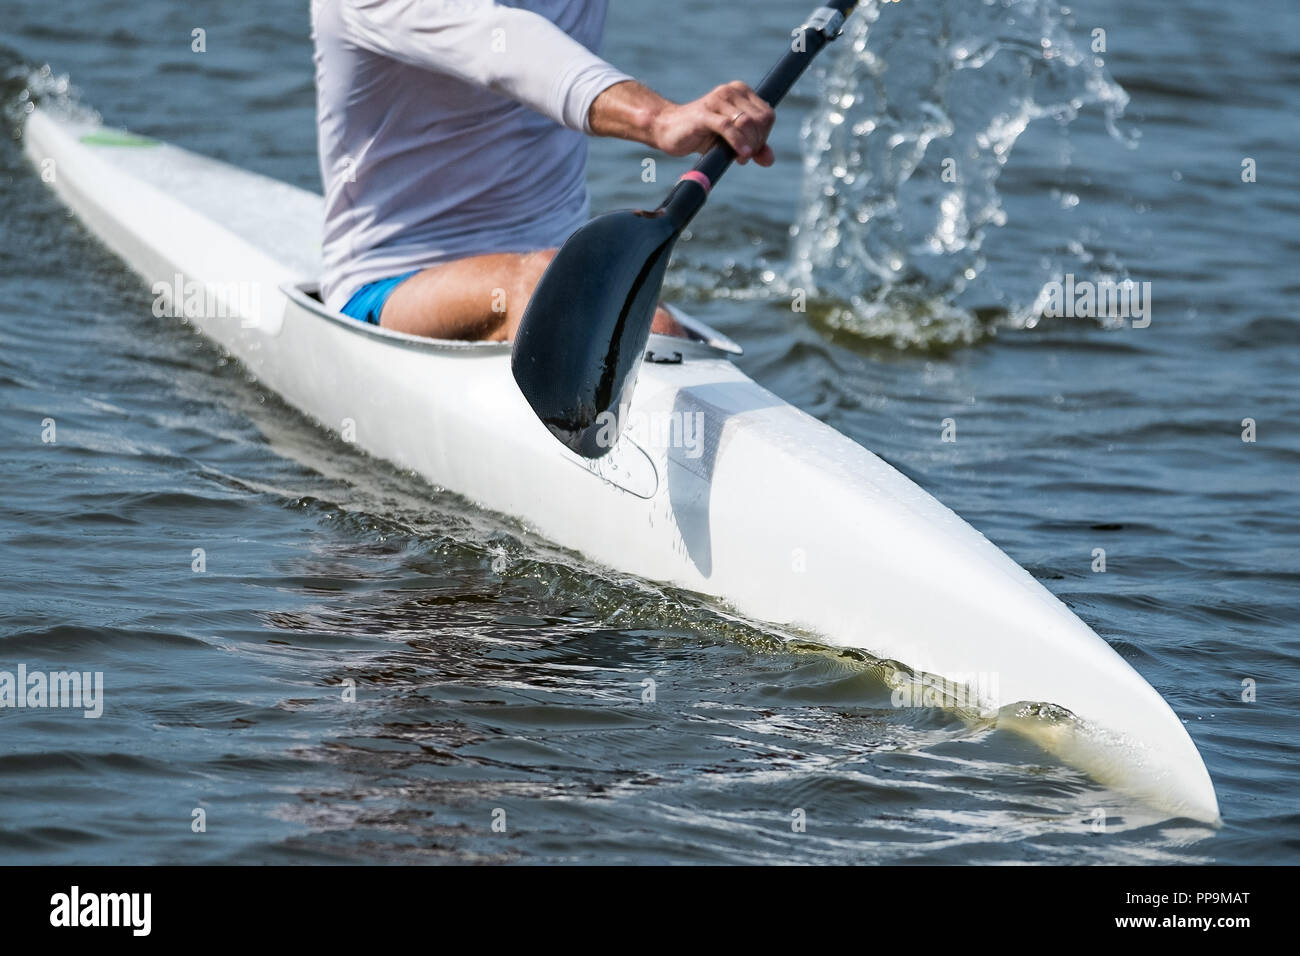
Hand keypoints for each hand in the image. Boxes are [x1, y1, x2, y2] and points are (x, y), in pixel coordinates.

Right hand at [650, 81, 775, 165]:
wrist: (667, 130)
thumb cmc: (700, 135)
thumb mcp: (730, 142)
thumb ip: (751, 148)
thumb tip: (769, 160)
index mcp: (740, 92)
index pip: (767, 115)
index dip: (764, 136)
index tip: (751, 150)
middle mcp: (730, 91)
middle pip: (759, 120)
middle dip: (757, 142)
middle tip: (744, 156)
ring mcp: (717, 100)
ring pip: (746, 123)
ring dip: (748, 144)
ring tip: (740, 158)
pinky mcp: (704, 113)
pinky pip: (728, 127)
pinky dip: (738, 142)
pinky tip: (742, 155)